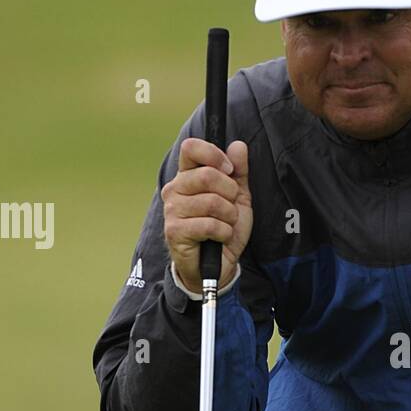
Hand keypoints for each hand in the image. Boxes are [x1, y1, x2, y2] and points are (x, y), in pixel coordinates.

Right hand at [162, 138, 251, 292]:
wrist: (218, 264)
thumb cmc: (224, 228)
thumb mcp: (238, 198)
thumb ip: (239, 172)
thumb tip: (238, 146)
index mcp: (187, 176)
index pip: (191, 148)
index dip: (214, 155)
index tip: (230, 170)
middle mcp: (174, 189)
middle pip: (207, 175)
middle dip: (230, 193)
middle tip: (231, 207)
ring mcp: (172, 210)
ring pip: (211, 202)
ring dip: (229, 216)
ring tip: (226, 225)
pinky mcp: (174, 231)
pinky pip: (209, 224)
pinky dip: (224, 232)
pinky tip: (220, 238)